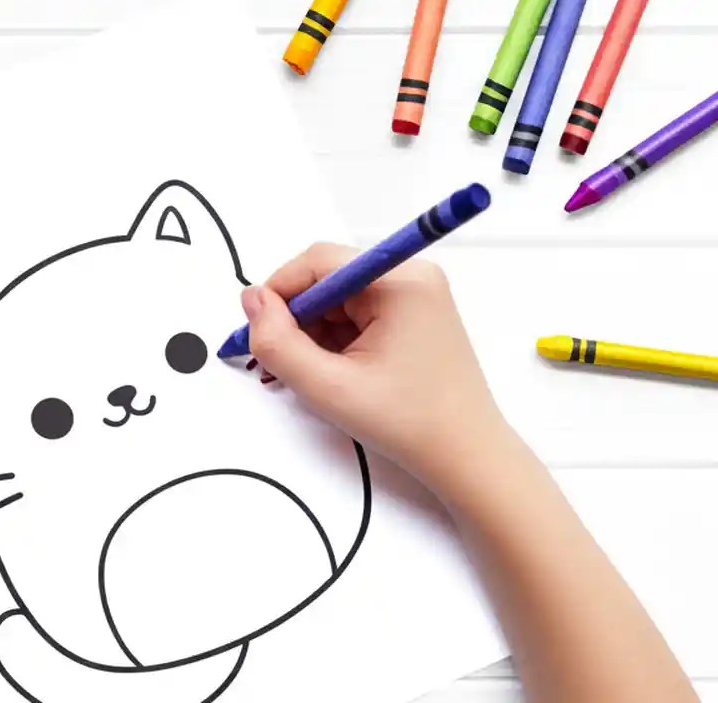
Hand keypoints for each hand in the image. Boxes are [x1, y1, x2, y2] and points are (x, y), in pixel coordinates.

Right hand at [243, 243, 521, 502]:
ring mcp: (416, 296)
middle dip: (297, 319)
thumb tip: (251, 302)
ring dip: (314, 334)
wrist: (466, 456)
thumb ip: (278, 342)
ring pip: (339, 300)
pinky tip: (332, 373)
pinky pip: (358, 314)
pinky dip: (335, 341)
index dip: (278, 292)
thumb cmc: (413, 423)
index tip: (256, 328)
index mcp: (400, 281)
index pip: (318, 261)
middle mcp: (412, 277)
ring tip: (310, 376)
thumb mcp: (329, 387)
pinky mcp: (414, 316)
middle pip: (328, 279)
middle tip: (279, 362)